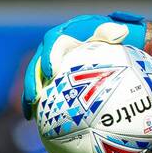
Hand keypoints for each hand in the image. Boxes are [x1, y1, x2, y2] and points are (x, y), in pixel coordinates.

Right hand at [21, 12, 146, 118]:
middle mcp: (55, 48)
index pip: (54, 42)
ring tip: (29, 114)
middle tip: (34, 97)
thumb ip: (114, 33)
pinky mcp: (54, 77)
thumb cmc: (116, 41)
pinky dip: (38, 105)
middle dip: (33, 80)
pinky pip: (44, 90)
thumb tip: (121, 31)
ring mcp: (52, 63)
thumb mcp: (117, 34)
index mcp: (68, 34)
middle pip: (38, 63)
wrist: (112, 46)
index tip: (50, 72)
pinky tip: (36, 121)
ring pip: (36, 78)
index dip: (50, 56)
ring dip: (31, 95)